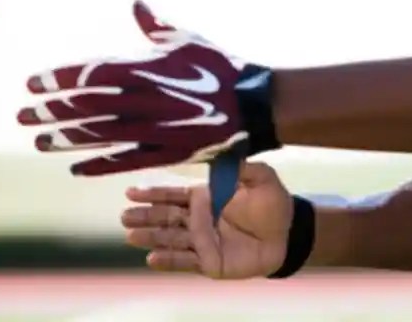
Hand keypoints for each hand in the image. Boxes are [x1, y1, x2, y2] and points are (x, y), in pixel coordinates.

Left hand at [17, 1, 279, 176]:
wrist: (256, 104)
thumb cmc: (219, 66)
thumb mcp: (187, 40)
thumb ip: (155, 26)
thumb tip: (136, 4)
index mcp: (146, 68)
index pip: (91, 73)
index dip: (59, 78)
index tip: (32, 83)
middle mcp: (145, 99)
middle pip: (88, 106)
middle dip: (52, 110)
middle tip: (22, 116)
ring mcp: (156, 128)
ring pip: (101, 134)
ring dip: (67, 138)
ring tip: (39, 142)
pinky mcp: (169, 151)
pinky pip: (127, 159)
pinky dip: (100, 164)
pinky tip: (76, 168)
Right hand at [121, 162, 293, 278]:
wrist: (288, 235)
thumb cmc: (273, 204)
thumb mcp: (261, 178)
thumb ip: (242, 166)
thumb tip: (224, 149)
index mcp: (205, 198)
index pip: (172, 195)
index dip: (152, 193)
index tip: (130, 192)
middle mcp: (197, 220)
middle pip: (164, 217)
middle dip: (144, 216)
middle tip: (124, 215)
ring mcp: (201, 242)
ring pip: (170, 239)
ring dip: (150, 237)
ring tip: (131, 235)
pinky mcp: (209, 263)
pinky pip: (185, 262)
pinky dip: (168, 261)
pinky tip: (151, 259)